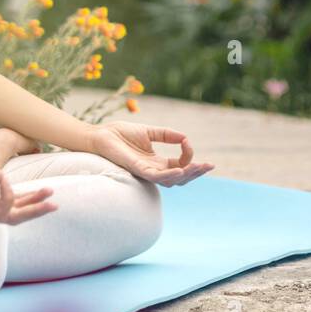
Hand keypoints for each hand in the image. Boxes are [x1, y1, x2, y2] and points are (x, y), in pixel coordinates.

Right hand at [0, 138, 57, 224]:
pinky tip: (34, 192)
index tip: (1, 175)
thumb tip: (1, 176)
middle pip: (10, 218)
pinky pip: (2, 203)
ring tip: (51, 194)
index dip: (9, 194)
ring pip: (9, 211)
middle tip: (54, 203)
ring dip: (30, 203)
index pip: (0, 211)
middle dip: (33, 210)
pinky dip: (19, 198)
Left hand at [89, 120, 213, 186]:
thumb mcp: (149, 132)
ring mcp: (145, 172)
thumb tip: (185, 137)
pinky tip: (180, 169)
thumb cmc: (120, 134)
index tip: (188, 143)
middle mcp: (153, 170)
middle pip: (180, 178)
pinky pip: (156, 176)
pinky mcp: (137, 170)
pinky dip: (169, 174)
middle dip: (196, 173)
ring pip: (171, 180)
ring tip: (198, 167)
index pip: (180, 166)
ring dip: (186, 174)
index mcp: (156, 162)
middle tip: (210, 166)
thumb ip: (167, 135)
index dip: (188, 157)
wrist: (100, 134)